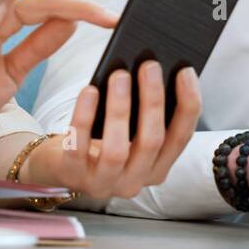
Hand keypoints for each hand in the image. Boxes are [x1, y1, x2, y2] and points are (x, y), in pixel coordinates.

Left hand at [24, 60, 201, 198]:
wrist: (61, 164)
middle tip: (150, 65)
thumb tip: (153, 70)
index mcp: (157, 168)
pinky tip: (90, 91)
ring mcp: (103, 182)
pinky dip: (85, 116)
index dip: (187, 104)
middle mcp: (135, 181)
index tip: (185, 71)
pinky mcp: (73, 175)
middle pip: (152, 142)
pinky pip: (79, 147)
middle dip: (153, 101)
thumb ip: (145, 112)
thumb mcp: (129, 131)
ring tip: (119, 75)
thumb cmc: (101, 138)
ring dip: (120, 109)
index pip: (181, 137)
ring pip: (117, 149)